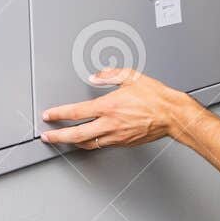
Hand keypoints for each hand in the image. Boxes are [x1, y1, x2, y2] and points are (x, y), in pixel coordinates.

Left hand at [40, 68, 202, 149]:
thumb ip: (110, 75)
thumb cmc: (156, 97)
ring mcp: (116, 136)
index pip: (76, 112)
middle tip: (47, 136)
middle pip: (76, 134)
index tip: (49, 115)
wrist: (172, 116)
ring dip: (73, 142)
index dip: (59, 114)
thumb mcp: (132, 76)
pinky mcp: (123, 143)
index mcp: (109, 106)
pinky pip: (101, 145)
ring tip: (63, 140)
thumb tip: (95, 76)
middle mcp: (110, 124)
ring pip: (88, 143)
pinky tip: (87, 141)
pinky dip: (90, 144)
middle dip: (58, 136)